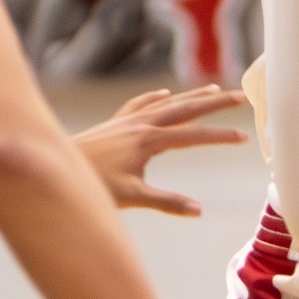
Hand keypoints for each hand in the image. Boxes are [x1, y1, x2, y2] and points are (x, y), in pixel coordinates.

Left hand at [72, 85, 249, 216]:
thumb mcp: (131, 197)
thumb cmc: (92, 186)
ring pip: (166, 102)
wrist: (53, 167)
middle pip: (185, 108)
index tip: (245, 138)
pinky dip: (155, 97)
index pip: (193, 136)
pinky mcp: (114, 123)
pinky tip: (163, 94)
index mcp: (148, 141)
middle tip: (241, 96)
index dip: (221, 137)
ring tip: (213, 89)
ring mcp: (126, 121)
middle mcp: (140, 124)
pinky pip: (140, 104)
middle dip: (215, 102)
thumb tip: (198, 210)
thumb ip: (166, 203)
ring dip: (191, 95)